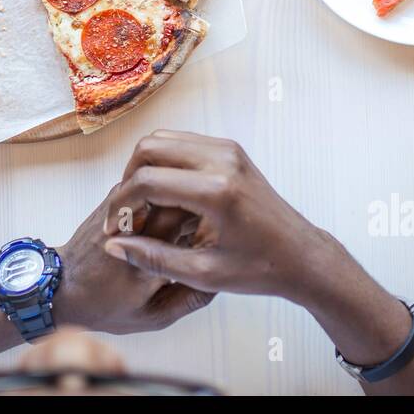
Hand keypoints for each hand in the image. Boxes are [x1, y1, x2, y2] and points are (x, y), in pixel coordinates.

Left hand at [56, 186, 213, 335]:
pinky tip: (172, 212)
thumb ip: (191, 298)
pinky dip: (165, 194)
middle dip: (200, 204)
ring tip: (194, 214)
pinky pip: (148, 186)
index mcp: (146, 260)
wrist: (61, 287)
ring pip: (163, 186)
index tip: (221, 234)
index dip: (211, 223)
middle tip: (212, 220)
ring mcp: (120, 207)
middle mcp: (131, 228)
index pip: (188, 222)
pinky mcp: (112, 198)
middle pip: (178, 198)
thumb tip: (223, 274)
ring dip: (183, 196)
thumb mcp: (154, 317)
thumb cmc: (106, 306)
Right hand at [101, 131, 336, 303]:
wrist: (301, 255)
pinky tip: (163, 195)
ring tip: (141, 204)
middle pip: (149, 148)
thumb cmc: (258, 270)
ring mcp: (228, 150)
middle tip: (126, 211)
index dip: (122, 203)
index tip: (114, 228)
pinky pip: (182, 143)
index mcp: (216, 192)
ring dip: (144, 167)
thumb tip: (113, 244)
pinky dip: (163, 162)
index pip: (148, 181)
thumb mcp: (203, 274)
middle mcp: (222, 161)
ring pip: (163, 139)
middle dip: (128, 179)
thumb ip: (154, 258)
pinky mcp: (231, 150)